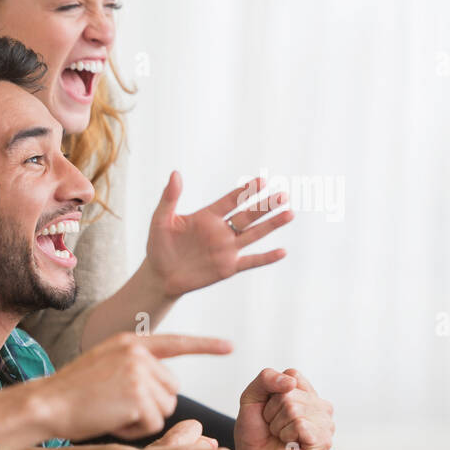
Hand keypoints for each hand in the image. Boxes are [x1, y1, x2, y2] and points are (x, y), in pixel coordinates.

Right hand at [46, 332, 232, 440]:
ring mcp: (140, 374)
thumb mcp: (101, 364)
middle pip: (171, 388)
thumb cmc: (69, 393)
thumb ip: (132, 366)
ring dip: (141, 419)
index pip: (176, 343)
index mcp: (130, 343)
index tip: (230, 346)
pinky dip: (134, 430)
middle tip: (114, 406)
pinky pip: (153, 424)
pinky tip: (110, 420)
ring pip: (165, 408)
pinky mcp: (139, 398)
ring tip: (109, 411)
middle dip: (151, 404)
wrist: (45, 404)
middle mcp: (139, 354)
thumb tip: (165, 384)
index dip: (205, 346)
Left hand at [144, 172, 292, 298]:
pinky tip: (282, 251)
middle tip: (282, 195)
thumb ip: (169, 198)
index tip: (261, 180)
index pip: (231, 200)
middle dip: (264, 206)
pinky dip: (266, 258)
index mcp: (207, 217)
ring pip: (253, 235)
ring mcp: (226, 249)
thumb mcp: (161, 220)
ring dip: (271, 225)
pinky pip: (250, 261)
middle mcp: (221, 231)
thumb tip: (175, 173)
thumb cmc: (159, 246)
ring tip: (289, 213)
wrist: (159, 275)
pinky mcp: (228, 268)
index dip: (245, 191)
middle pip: (247, 215)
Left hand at [235, 367, 334, 449]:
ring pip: (294, 409)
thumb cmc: (255, 430)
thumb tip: (290, 381)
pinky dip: (286, 434)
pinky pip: (299, 424)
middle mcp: (320, 405)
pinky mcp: (324, 440)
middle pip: (289, 394)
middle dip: (272, 412)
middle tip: (274, 426)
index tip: (269, 408)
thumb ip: (266, 378)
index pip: (292, 375)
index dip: (272, 393)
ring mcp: (325, 423)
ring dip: (278, 425)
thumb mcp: (252, 397)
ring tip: (281, 435)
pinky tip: (289, 443)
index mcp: (307, 392)